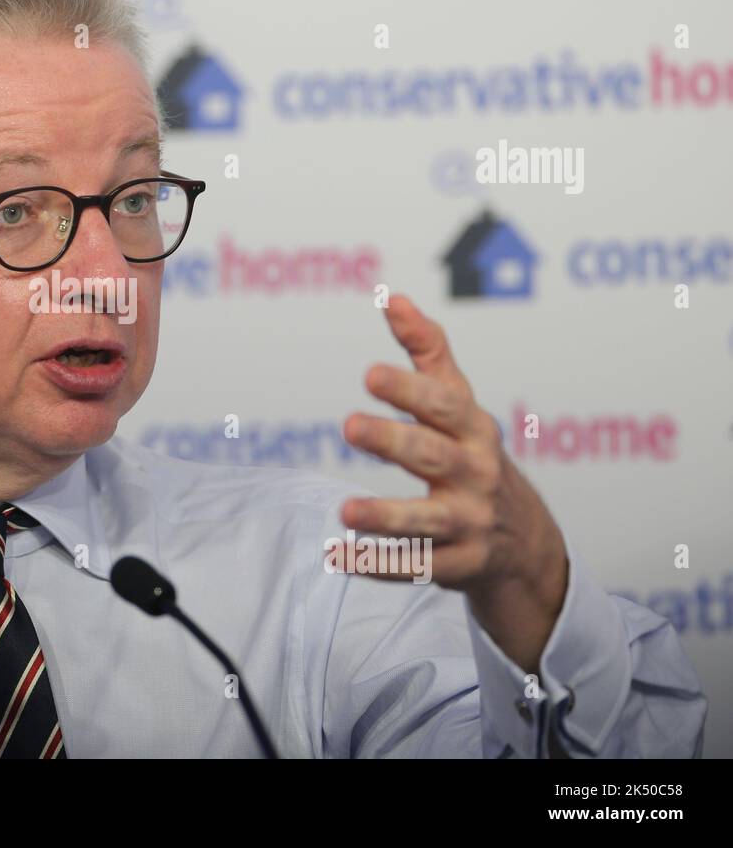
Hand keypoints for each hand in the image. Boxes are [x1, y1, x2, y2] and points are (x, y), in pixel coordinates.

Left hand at [338, 294, 568, 670]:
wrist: (525, 544)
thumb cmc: (474, 456)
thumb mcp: (460, 403)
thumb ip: (427, 351)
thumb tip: (392, 298)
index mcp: (473, 431)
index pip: (443, 405)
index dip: (409, 388)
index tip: (370, 374)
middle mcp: (474, 476)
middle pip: (432, 456)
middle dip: (393, 440)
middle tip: (349, 425)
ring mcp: (467, 524)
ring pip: (425, 522)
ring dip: (385, 517)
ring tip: (345, 511)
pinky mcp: (456, 566)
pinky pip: (415, 567)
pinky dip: (378, 565)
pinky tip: (340, 557)